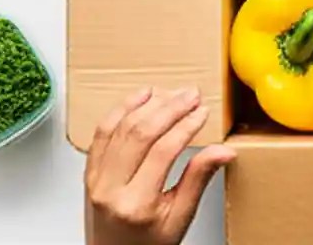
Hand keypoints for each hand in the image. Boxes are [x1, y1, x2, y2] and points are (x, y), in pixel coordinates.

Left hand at [85, 87, 235, 244]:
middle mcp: (110, 189)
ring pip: (119, 128)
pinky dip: (120, 111)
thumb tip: (224, 151)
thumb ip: (198, 181)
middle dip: (169, 108)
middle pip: (140, 134)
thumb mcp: (180, 219)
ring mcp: (95, 179)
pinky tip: (139, 98)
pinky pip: (101, 133)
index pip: (164, 151)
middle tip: (191, 95)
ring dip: (146, 104)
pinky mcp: (88, 172)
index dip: (186, 126)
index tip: (203, 112)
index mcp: (137, 205)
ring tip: (170, 92)